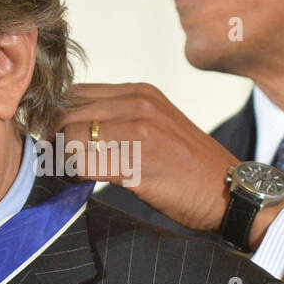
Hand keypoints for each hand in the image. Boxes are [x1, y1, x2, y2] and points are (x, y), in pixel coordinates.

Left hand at [55, 82, 283, 245]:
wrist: (229, 191)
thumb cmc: (188, 164)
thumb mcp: (157, 123)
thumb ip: (119, 116)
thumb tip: (70, 124)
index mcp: (140, 92)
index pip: (76, 92)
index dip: (58, 115)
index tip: (56, 137)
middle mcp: (138, 106)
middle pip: (67, 113)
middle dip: (54, 137)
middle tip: (56, 158)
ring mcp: (139, 134)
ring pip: (70, 138)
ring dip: (62, 159)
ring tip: (70, 171)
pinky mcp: (137, 165)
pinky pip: (84, 166)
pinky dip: (75, 176)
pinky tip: (82, 183)